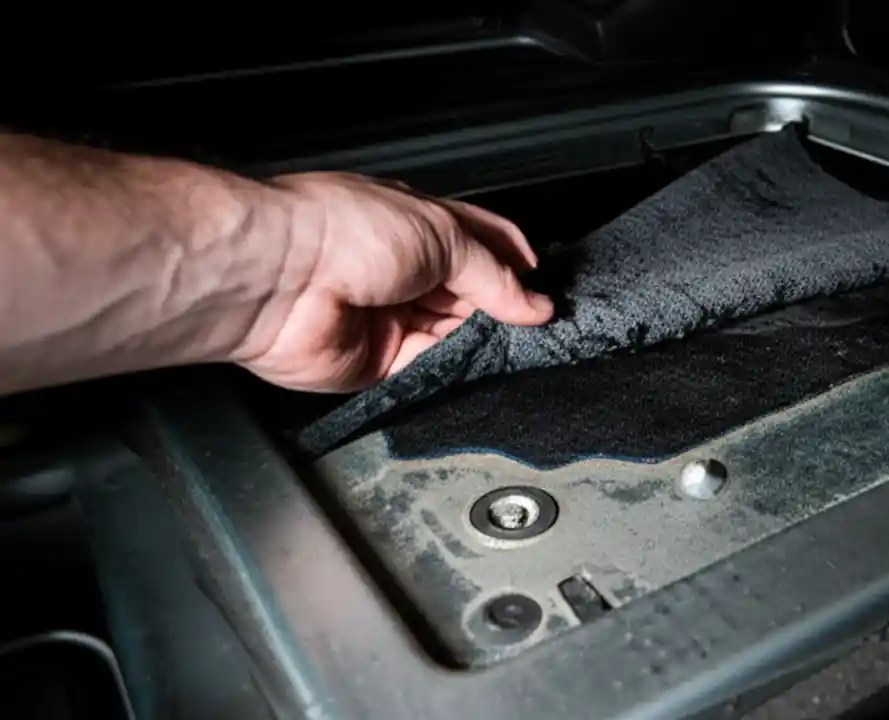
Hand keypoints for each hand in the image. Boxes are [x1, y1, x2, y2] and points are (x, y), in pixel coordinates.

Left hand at [234, 172, 553, 392]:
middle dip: (504, 304)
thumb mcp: (441, 234)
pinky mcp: (378, 361)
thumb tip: (536, 304)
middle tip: (541, 321)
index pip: (477, 240)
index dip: (513, 258)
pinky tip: (483, 363)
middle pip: (469, 290)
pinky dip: (456, 365)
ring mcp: (391, 315)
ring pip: (453, 331)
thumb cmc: (348, 231)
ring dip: (484, 337)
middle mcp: (404, 268)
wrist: (280, 277)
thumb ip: (492, 275)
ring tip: (520, 343)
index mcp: (416, 223)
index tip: (545, 282)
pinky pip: (428, 367)